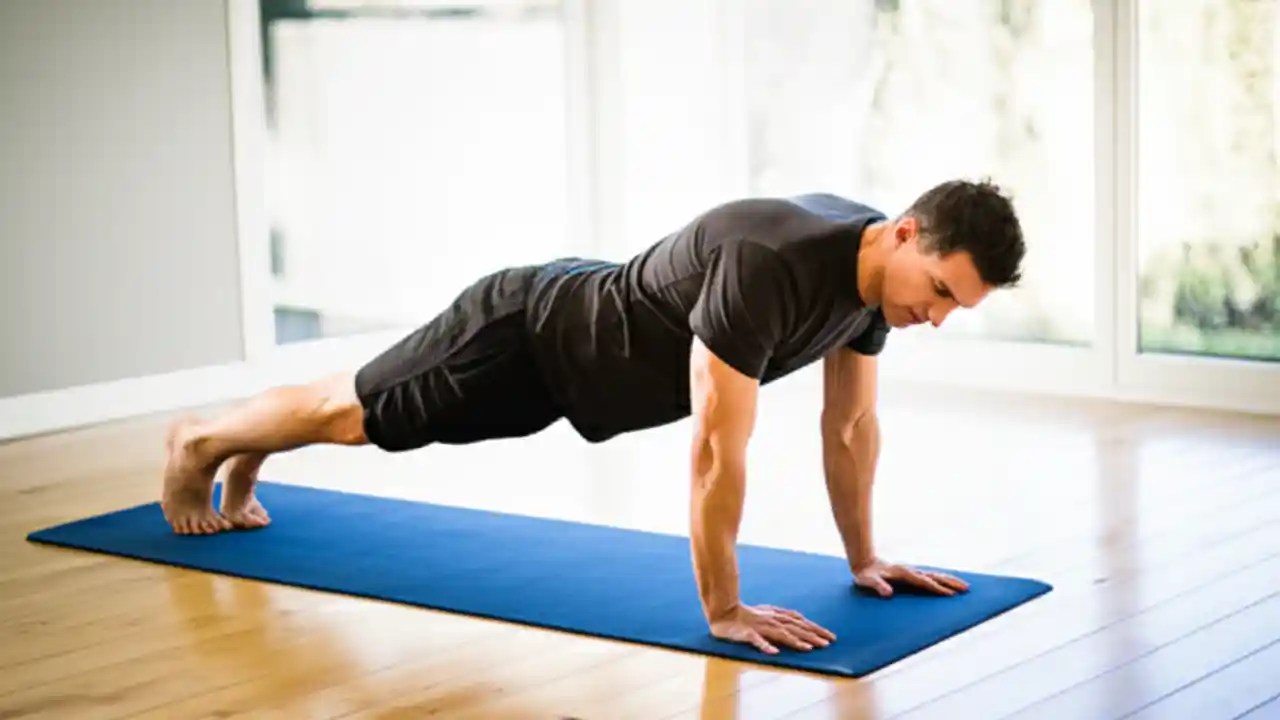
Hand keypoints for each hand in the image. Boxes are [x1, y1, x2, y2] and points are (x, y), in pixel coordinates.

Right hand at [709, 604, 835, 654]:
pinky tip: (774, 652)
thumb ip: (784, 617)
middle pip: (795, 628)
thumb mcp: (768, 613)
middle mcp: (771, 619)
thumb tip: (802, 622)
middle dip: (812, 635)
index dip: (816, 629)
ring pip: (780, 633)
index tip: (831, 637)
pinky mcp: (747, 634)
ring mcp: (759, 626)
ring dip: (795, 641)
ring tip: (809, 648)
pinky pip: (757, 640)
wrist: (723, 613)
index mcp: (777, 615)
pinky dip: (766, 646)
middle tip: (828, 644)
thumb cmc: (747, 615)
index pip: (800, 621)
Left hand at [853, 558, 969, 597]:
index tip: (950, 594)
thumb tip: (888, 594)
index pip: (924, 582)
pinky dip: (942, 579)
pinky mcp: (911, 575)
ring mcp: (912, 572)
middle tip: (967, 588)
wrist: (863, 562)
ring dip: (949, 580)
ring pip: (935, 575)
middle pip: (934, 576)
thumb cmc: (865, 575)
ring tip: (964, 586)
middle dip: (950, 582)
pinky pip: (930, 577)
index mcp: (903, 573)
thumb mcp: (867, 581)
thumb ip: (877, 586)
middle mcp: (910, 571)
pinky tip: (948, 584)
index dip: (937, 588)